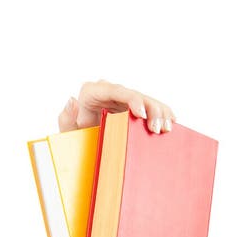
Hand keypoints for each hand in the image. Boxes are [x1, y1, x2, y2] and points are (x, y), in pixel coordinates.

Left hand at [58, 79, 175, 135]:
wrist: (78, 146)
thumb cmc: (72, 138)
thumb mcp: (68, 131)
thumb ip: (66, 119)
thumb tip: (72, 100)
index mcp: (92, 93)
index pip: (115, 90)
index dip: (132, 100)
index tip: (142, 114)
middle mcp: (109, 92)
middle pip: (136, 94)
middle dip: (151, 109)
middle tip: (157, 128)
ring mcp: (122, 99)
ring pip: (146, 100)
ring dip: (159, 113)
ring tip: (166, 129)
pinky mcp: (132, 109)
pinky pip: (150, 108)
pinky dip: (162, 115)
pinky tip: (171, 123)